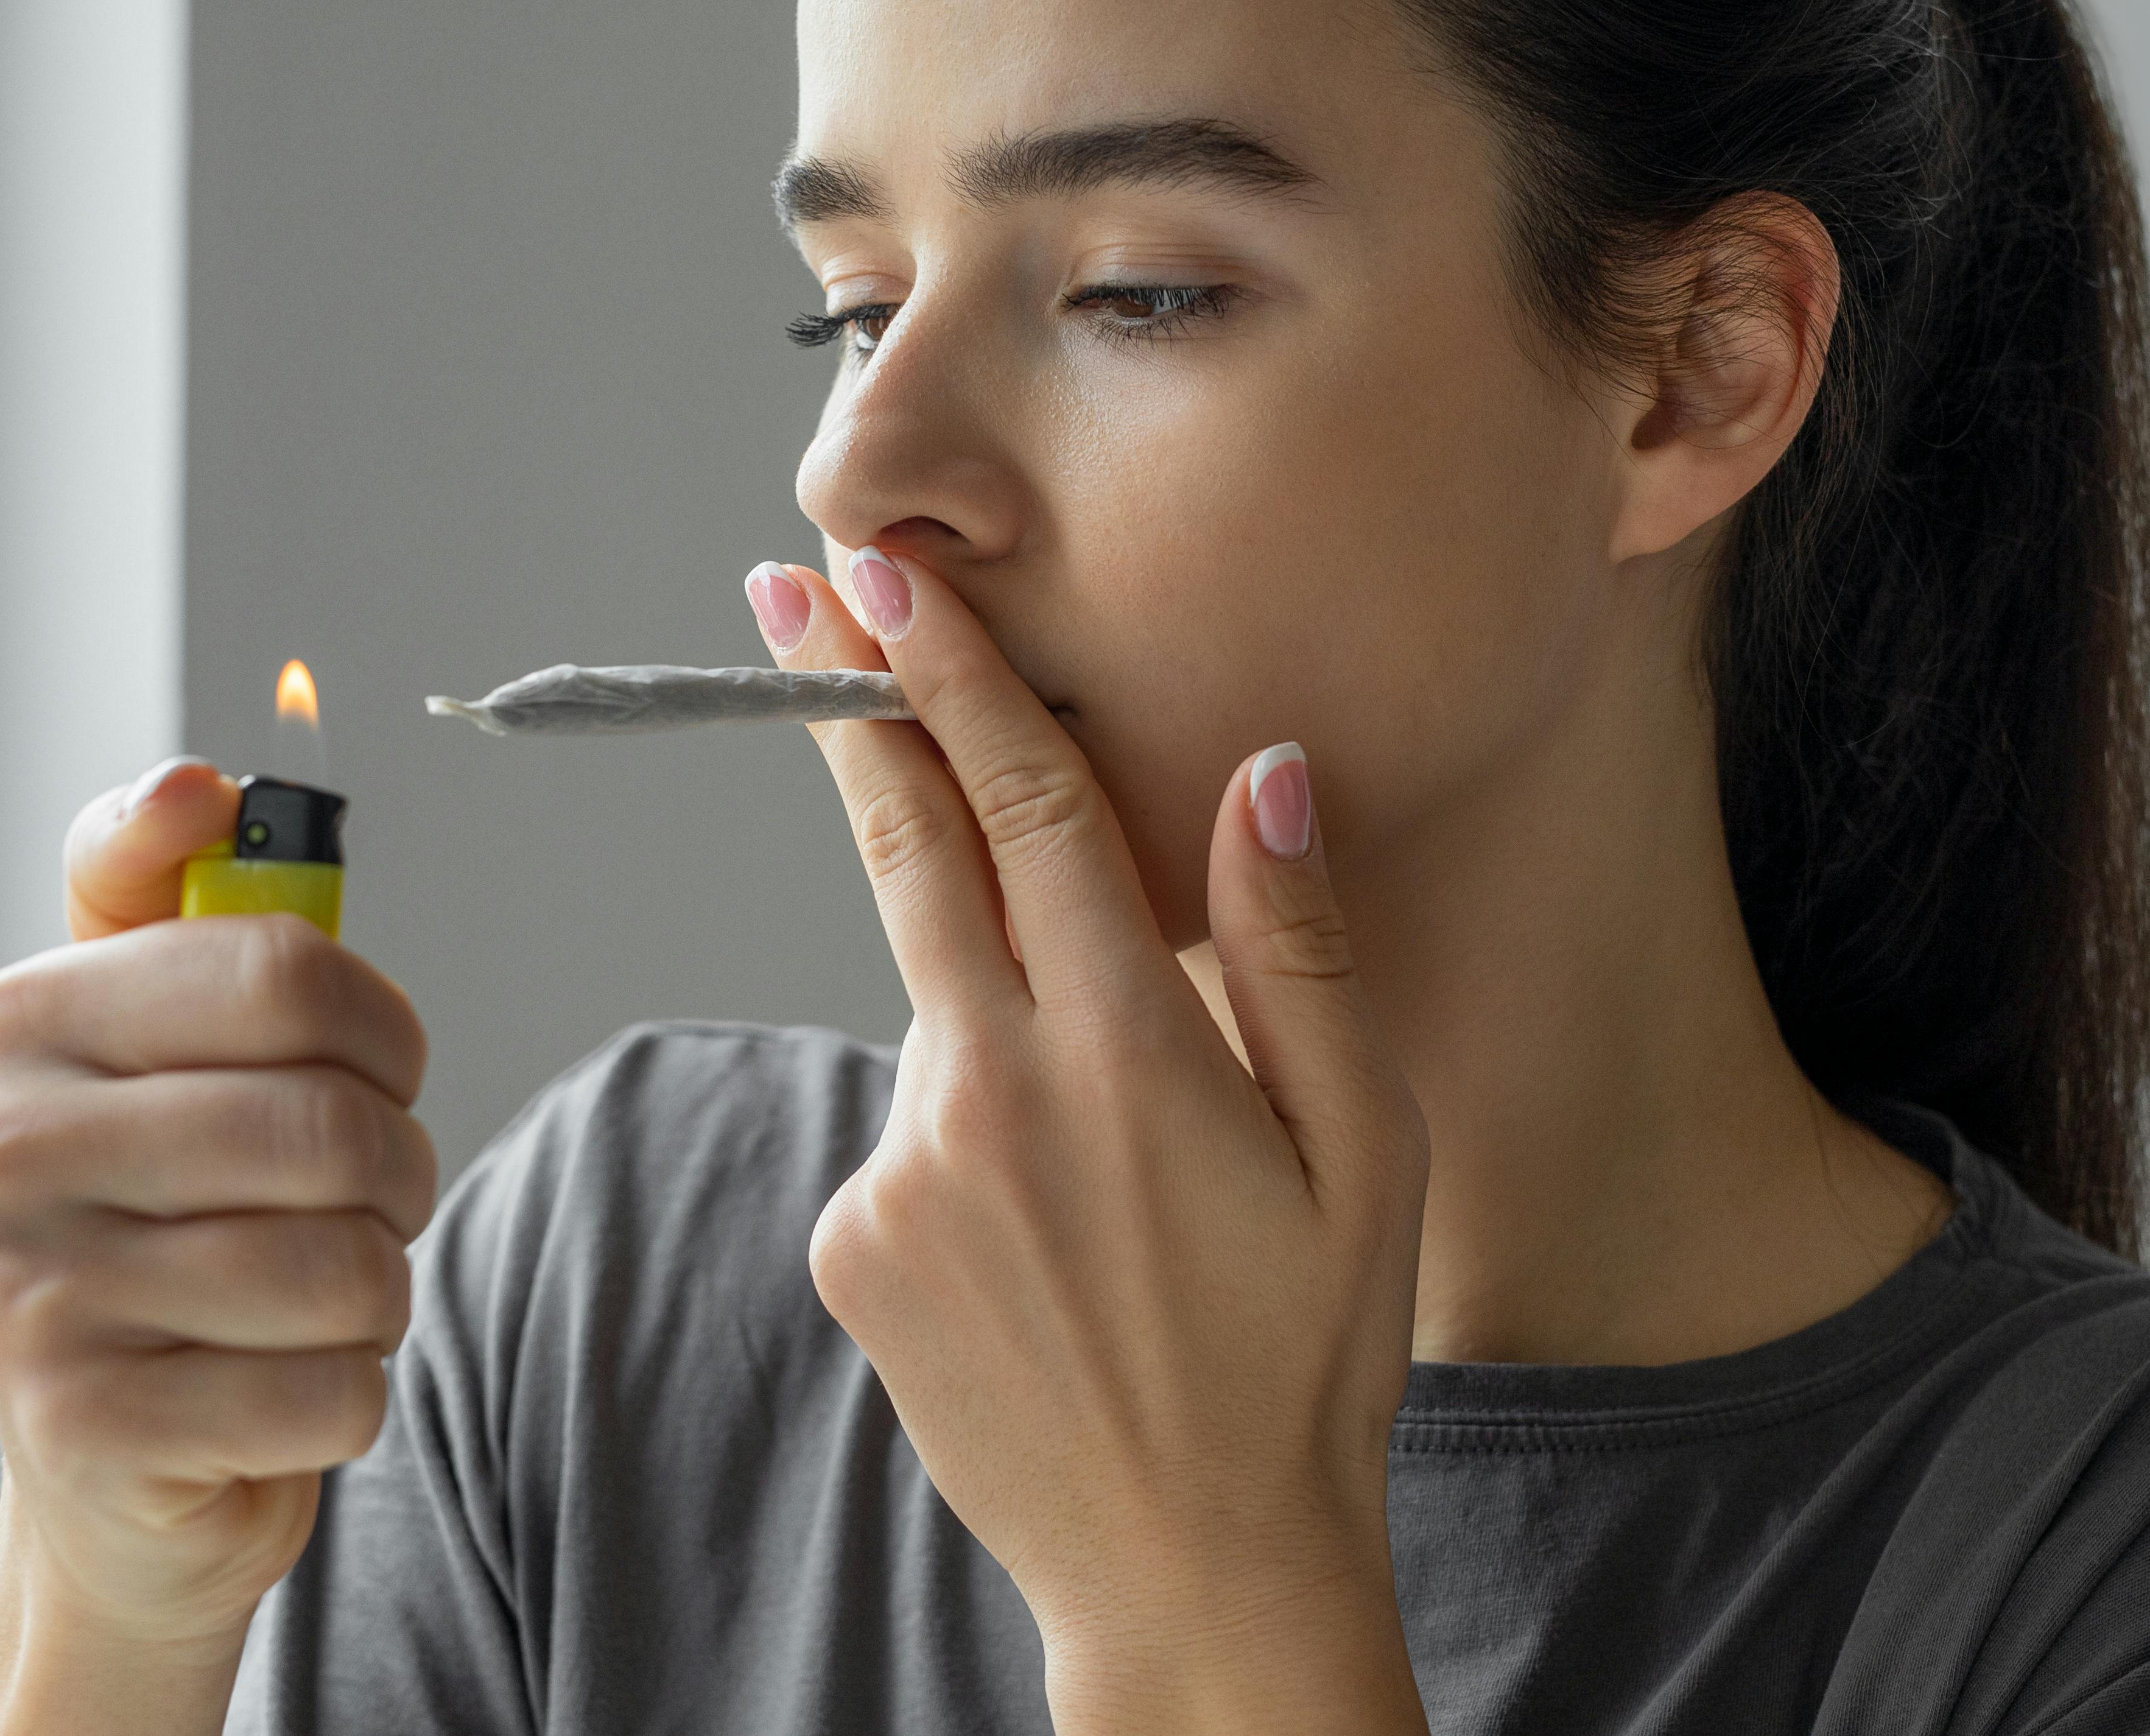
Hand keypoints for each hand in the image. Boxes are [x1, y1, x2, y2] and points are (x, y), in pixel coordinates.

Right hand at [0, 761, 437, 1694]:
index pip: (283, 969)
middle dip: (397, 1172)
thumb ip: (179, 896)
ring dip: (378, 1291)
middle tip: (366, 1199)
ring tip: (321, 1294)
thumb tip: (199, 785)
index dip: (381, 1026)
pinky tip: (281, 1390)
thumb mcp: (154, 1041)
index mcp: (13, 1026)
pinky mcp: (85, 1432)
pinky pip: (330, 1392)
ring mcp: (23, 1299)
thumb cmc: (164, 1219)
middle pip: (330, 1127)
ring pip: (343, 1267)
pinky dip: (348, 1395)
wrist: (111, 1473)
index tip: (370, 1060)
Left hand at [747, 550, 1434, 1735]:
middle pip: (907, 853)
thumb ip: (1296, 950)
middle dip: (850, 709)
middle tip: (787, 587)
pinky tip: (1061, 1246)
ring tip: (1115, 1183)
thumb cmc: (1309, 1359)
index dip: (947, 677)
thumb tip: (1258, 773)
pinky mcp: (854, 1246)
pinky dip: (974, 1137)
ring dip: (1001, 1023)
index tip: (878, 575)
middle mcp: (986, 1094)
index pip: (1015, 810)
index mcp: (1123, 1052)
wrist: (1193, 1575)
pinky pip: (912, 1132)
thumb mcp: (1361, 1151)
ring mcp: (901, 1174)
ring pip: (939, 1016)